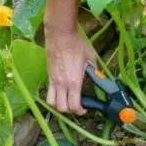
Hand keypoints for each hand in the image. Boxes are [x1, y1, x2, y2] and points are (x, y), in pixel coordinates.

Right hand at [43, 0, 93, 114]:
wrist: (60, 34)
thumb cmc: (77, 44)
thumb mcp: (91, 57)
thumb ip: (94, 71)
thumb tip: (97, 78)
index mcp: (74, 81)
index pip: (74, 105)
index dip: (80, 111)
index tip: (85, 109)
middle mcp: (62, 84)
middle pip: (62, 108)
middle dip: (70, 110)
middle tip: (77, 105)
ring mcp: (53, 80)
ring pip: (51, 103)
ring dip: (59, 105)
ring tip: (67, 100)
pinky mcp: (48, 75)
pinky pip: (48, 92)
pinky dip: (54, 97)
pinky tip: (61, 91)